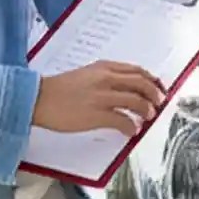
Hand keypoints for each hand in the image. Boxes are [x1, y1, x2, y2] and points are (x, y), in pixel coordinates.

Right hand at [32, 60, 165, 135]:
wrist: (39, 98)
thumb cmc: (59, 89)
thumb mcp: (86, 75)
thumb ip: (105, 77)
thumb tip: (123, 88)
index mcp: (104, 67)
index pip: (136, 70)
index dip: (151, 80)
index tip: (158, 88)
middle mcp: (106, 78)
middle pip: (140, 83)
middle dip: (154, 94)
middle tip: (159, 103)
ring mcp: (102, 96)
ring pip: (135, 101)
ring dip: (146, 110)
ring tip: (148, 117)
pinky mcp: (97, 115)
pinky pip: (122, 120)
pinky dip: (131, 126)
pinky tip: (132, 131)